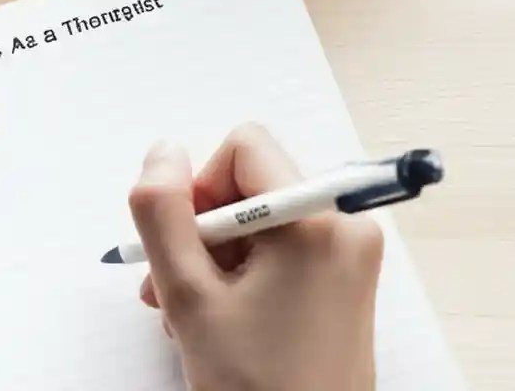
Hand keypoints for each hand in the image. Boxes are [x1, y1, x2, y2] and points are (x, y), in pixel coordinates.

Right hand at [129, 124, 383, 390]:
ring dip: (214, 258)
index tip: (186, 244)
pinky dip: (244, 271)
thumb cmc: (257, 386)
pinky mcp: (346, 279)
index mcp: (316, 222)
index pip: (244, 147)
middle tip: (174, 285)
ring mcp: (351, 256)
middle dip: (202, 230)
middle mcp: (346, 227)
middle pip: (251, 185)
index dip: (201, 188)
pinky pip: (282, 247)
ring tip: (189, 310)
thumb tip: (163, 154)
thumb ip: (163, 213)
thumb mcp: (187, 293)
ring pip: (260, 220)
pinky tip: (220, 315)